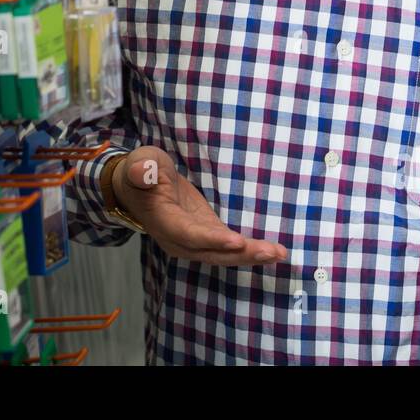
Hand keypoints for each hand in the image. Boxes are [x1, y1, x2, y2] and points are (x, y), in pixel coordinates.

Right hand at [111, 146, 287, 265]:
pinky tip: (273, 251)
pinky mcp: (206, 236)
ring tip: (279, 253)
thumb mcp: (140, 163)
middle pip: (212, 252)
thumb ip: (141, 169)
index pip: (188, 234)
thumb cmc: (141, 172)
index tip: (236, 240)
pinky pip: (228, 248)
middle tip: (270, 252)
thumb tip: (142, 170)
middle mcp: (179, 239)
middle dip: (241, 254)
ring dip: (251, 255)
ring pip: (223, 254)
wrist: (139, 189)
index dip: (212, 239)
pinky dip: (249, 250)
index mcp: (163, 221)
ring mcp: (194, 241)